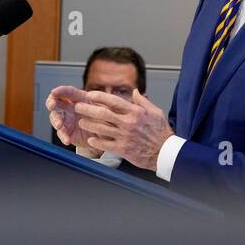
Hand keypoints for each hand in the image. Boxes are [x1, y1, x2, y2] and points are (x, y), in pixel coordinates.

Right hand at [45, 85, 101, 155]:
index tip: (54, 92)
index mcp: (80, 99)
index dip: (60, 90)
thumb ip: (99, 104)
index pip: (68, 92)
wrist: (107, 137)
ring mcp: (67, 120)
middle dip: (51, 103)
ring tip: (59, 126)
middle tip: (52, 106)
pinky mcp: (67, 132)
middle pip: (56, 102)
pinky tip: (67, 140)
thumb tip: (91, 97)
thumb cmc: (106, 119)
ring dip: (56, 121)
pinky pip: (62, 134)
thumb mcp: (105, 110)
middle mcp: (71, 108)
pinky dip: (63, 136)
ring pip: (56, 117)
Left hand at [54, 86, 173, 171]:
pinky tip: (90, 139)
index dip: (99, 96)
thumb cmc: (161, 132)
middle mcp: (128, 123)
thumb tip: (135, 91)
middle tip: (78, 107)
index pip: (113, 101)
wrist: (165, 152)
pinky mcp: (123, 149)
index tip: (89, 94)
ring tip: (81, 122)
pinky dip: (96, 142)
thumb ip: (142, 101)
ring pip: (101, 128)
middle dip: (88, 109)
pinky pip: (105, 144)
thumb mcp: (155, 112)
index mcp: (135, 112)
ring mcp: (125, 136)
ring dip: (89, 125)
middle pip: (103, 113)